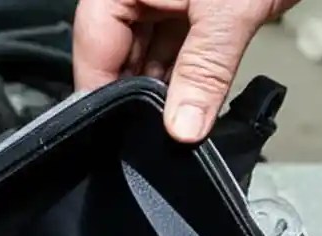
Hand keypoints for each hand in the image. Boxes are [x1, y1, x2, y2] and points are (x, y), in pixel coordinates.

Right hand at [73, 0, 294, 141]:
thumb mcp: (226, 13)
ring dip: (167, 88)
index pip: (94, 48)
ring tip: (182, 119)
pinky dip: (188, 74)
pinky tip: (197, 101)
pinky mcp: (192, 7)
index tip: (120, 137)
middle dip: (139, 96)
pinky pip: (178, 48)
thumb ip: (204, 72)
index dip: (104, 95)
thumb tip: (182, 127)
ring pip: (150, 55)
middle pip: (119, 54)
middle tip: (160, 134)